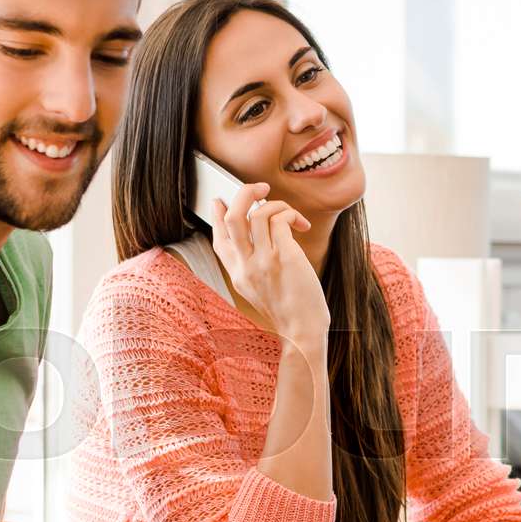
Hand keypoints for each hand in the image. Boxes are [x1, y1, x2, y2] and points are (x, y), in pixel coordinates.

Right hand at [209, 187, 328, 345]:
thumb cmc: (289, 312)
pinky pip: (281, 220)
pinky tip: (300, 225)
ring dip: (275, 203)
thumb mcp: (259, 291)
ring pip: (257, 213)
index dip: (218, 216)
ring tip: (289, 213)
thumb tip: (255, 239)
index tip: (221, 201)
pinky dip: (290, 215)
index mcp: (237, 274)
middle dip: (244, 193)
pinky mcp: (285, 256)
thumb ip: (252, 266)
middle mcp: (246, 265)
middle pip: (233, 217)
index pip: (218, 238)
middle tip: (260, 188)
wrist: (302, 333)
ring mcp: (264, 260)